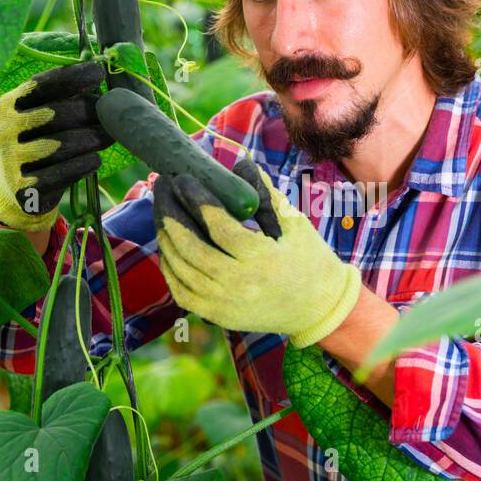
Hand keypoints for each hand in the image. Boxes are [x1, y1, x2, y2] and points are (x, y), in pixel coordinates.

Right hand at [0, 62, 110, 230]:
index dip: (72, 77)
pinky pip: (62, 173)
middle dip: (89, 111)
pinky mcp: (25, 188)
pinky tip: (95, 159)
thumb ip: (65, 97)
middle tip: (112, 113)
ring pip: (61, 145)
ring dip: (92, 138)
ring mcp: (12, 160)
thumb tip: (98, 75)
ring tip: (109, 136)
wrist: (18, 189)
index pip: (42, 85)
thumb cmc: (41, 142)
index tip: (99, 73)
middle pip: (55, 114)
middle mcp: (6, 130)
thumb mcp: (44, 116)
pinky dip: (84, 164)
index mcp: (9, 105)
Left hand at [153, 163, 361, 347]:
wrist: (319, 309)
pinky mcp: (218, 317)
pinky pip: (181, 292)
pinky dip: (169, 267)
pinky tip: (168, 245)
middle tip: (161, 186)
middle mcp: (238, 285)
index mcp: (261, 259)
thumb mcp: (295, 224)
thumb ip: (266, 194)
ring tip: (161, 210)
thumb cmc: (310, 260)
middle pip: (190, 246)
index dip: (195, 199)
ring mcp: (224, 305)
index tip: (182, 178)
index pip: (217, 225)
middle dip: (170, 212)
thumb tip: (241, 164)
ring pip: (180, 268)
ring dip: (165, 236)